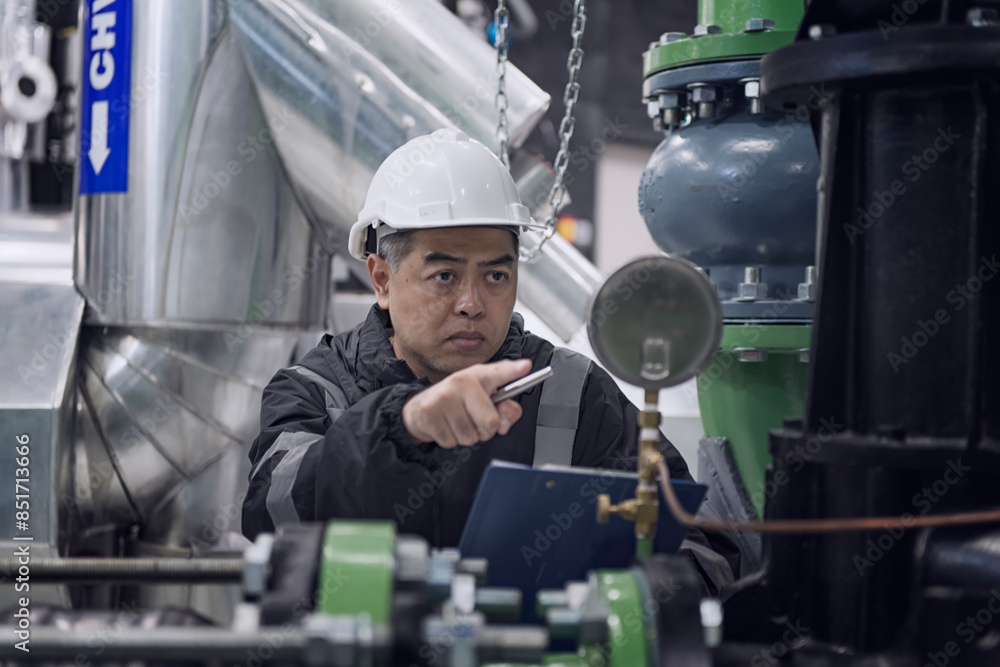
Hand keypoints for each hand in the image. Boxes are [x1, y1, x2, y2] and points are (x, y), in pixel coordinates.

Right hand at [403, 359, 531, 447]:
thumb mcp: (484, 402)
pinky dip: (450, 440)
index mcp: (479, 376)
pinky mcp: (429, 412)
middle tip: (473, 420)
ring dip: (466, 436)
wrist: (420, 409)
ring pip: (470, 436)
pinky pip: (452, 441)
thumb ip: (505, 410)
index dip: (513, 370)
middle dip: (485, 430)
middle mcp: (461, 381)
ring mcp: (443, 396)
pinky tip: (444, 426)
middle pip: (490, 422)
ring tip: (456, 422)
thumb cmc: (458, 404)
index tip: (526, 367)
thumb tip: (505, 423)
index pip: (499, 372)